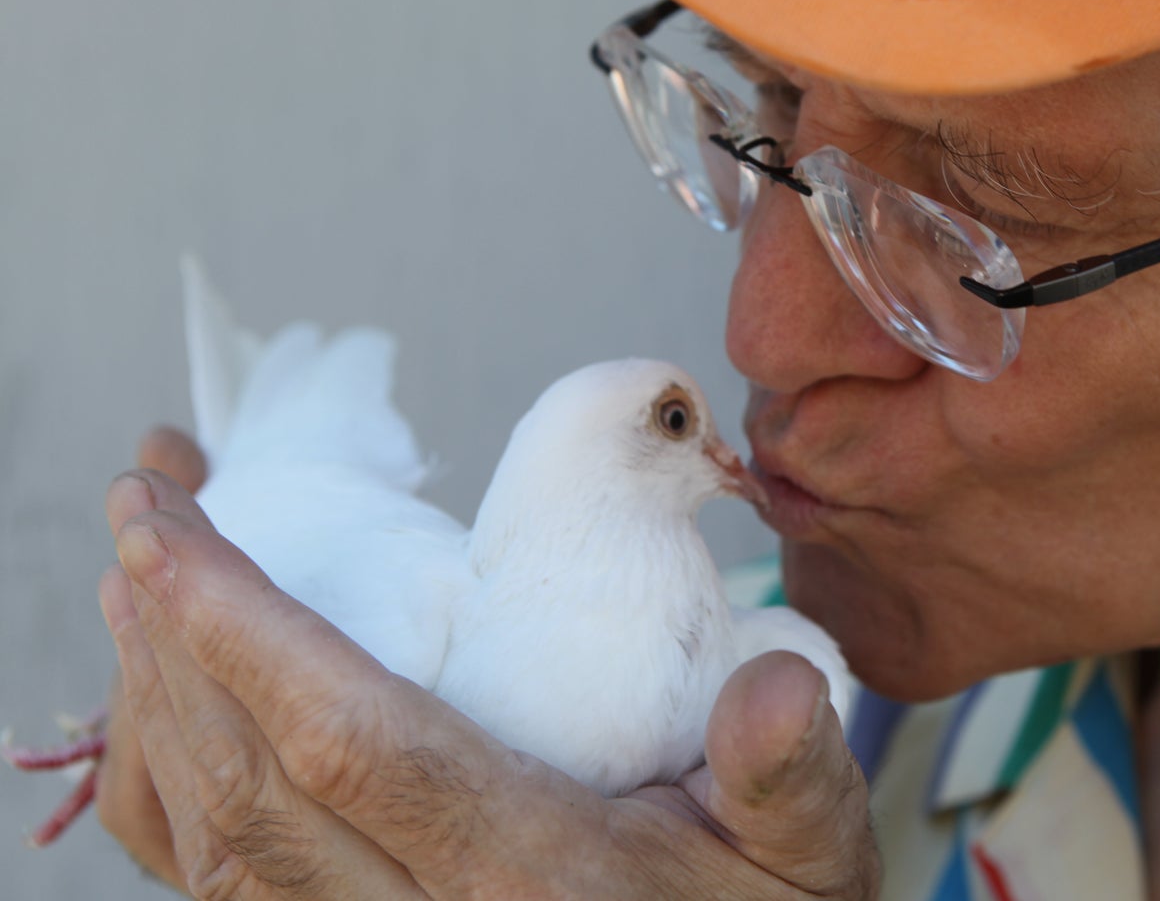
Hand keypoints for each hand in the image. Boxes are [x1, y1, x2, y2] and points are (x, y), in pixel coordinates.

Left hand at [99, 468, 879, 899]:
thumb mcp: (807, 851)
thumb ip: (791, 771)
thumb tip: (776, 685)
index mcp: (534, 877)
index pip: (353, 744)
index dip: (245, 629)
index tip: (178, 525)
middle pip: (248, 782)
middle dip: (173, 632)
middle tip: (147, 507)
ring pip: (210, 840)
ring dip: (155, 696)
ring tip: (141, 575)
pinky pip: (217, 886)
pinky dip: (164, 786)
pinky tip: (159, 704)